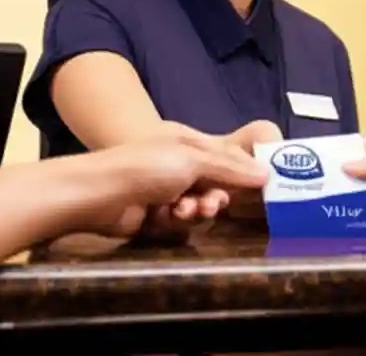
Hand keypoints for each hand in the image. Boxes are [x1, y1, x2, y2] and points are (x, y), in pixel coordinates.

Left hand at [132, 120, 283, 238]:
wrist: (99, 193)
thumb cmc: (147, 166)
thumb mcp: (193, 159)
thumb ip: (230, 168)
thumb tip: (265, 173)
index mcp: (187, 143)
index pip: (225, 156)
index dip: (241, 171)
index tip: (260, 186)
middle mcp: (178, 166)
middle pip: (214, 185)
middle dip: (215, 196)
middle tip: (214, 203)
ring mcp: (165, 191)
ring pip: (198, 206)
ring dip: (196, 209)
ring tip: (185, 210)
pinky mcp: (155, 217)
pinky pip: (179, 222)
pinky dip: (175, 220)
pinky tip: (166, 217)